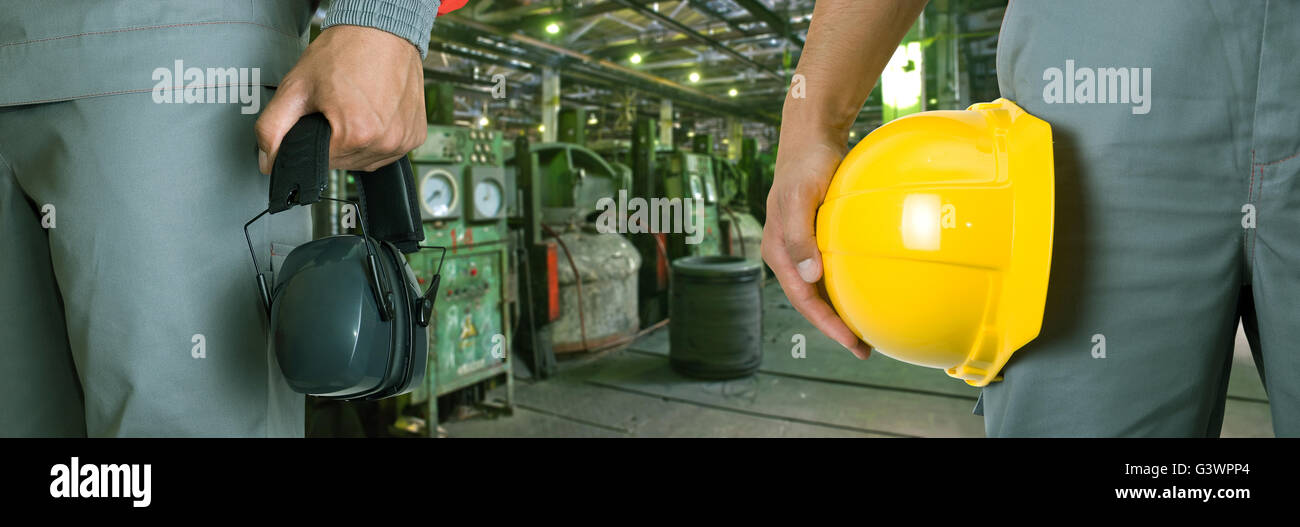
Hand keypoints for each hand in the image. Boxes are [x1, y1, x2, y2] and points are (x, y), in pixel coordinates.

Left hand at [256, 25, 426, 173]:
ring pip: (366, 160)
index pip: (321, 162)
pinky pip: (388, 152)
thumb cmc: (344, 52)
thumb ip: (272, 127)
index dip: (314, 139)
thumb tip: (267, 161)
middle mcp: (385, 142)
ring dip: (356, 142)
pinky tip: (374, 113)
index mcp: (356, 134)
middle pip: (345, 163)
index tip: (320, 114)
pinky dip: (378, 138)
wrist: (382, 30)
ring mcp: (404, 141)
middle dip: (335, 141)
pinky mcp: (415, 136)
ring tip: (356, 108)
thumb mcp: (296, 86)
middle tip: (337, 106)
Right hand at [761, 136, 872, 359]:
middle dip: (835, 327)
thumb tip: (810, 276)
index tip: (851, 341)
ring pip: (820, 289)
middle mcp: (788, 255)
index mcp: (779, 252)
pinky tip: (865, 291)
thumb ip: (800, 237)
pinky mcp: (817, 238)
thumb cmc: (805, 166)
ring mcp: (802, 248)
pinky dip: (845, 287)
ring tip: (865, 330)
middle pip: (811, 301)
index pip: (803, 299)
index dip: (826, 324)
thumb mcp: (799, 198)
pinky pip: (831, 271)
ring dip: (840, 311)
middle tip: (863, 348)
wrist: (811, 139)